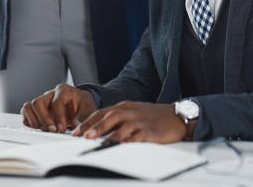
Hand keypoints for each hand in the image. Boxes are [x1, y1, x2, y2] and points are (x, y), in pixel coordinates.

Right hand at [21, 84, 96, 132]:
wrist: (80, 106)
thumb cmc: (83, 106)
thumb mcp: (88, 110)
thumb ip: (83, 118)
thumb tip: (77, 127)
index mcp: (64, 91)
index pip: (56, 101)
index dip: (58, 116)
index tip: (61, 129)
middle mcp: (51, 94)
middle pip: (38, 102)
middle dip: (44, 118)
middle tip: (52, 130)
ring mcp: (42, 100)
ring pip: (29, 106)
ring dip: (34, 120)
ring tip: (44, 129)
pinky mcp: (36, 109)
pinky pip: (26, 112)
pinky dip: (29, 121)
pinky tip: (38, 128)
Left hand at [72, 101, 186, 143]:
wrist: (177, 116)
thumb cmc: (153, 117)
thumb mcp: (133, 113)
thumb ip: (117, 120)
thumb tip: (97, 130)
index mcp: (125, 107)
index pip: (102, 112)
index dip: (88, 122)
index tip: (76, 132)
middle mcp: (131, 112)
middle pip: (110, 116)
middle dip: (95, 126)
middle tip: (82, 136)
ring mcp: (140, 121)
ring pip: (122, 126)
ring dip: (108, 134)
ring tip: (97, 142)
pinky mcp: (150, 131)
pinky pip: (137, 136)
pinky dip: (128, 141)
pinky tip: (120, 146)